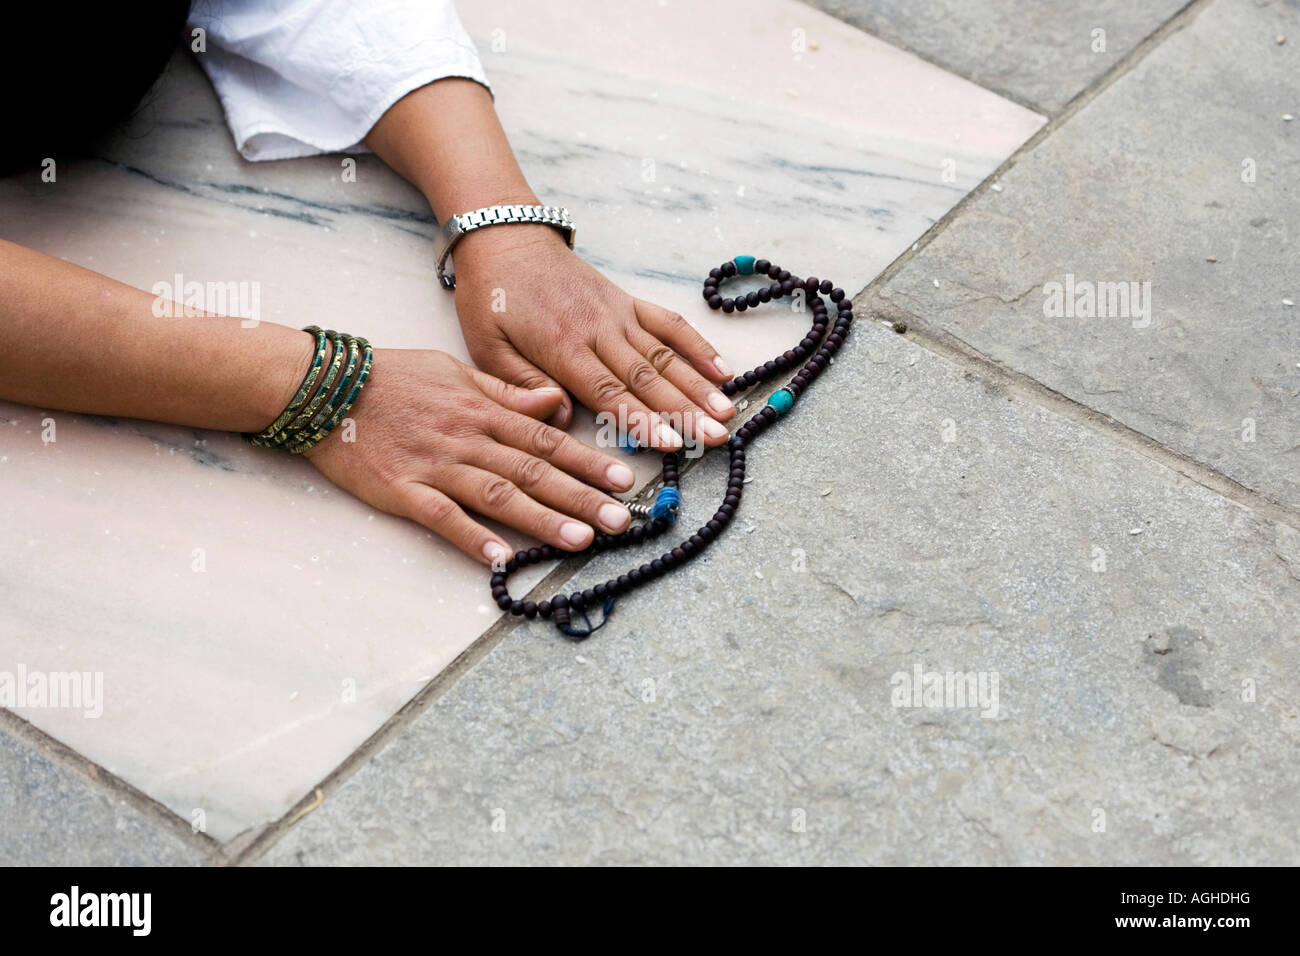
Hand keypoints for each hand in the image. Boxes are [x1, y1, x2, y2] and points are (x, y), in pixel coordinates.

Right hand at [303, 348, 636, 564]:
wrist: (325, 386)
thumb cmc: (393, 377)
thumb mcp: (456, 371)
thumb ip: (507, 392)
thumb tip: (555, 404)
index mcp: (483, 410)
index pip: (546, 439)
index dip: (588, 460)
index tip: (624, 480)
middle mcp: (468, 437)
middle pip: (533, 471)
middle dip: (581, 496)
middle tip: (620, 520)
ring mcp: (436, 465)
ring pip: (497, 494)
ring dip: (541, 519)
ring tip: (579, 541)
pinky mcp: (402, 490)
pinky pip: (442, 516)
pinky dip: (472, 537)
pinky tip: (500, 558)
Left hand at [450, 224, 736, 449]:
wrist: (506, 240)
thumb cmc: (492, 299)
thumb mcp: (487, 347)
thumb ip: (523, 386)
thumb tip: (562, 420)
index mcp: (561, 347)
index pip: (608, 392)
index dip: (641, 420)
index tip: (670, 443)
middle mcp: (598, 330)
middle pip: (647, 378)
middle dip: (684, 410)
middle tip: (714, 436)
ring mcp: (618, 314)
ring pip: (665, 355)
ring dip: (698, 385)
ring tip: (727, 412)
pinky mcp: (628, 301)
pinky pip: (668, 324)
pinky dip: (698, 346)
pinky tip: (723, 369)